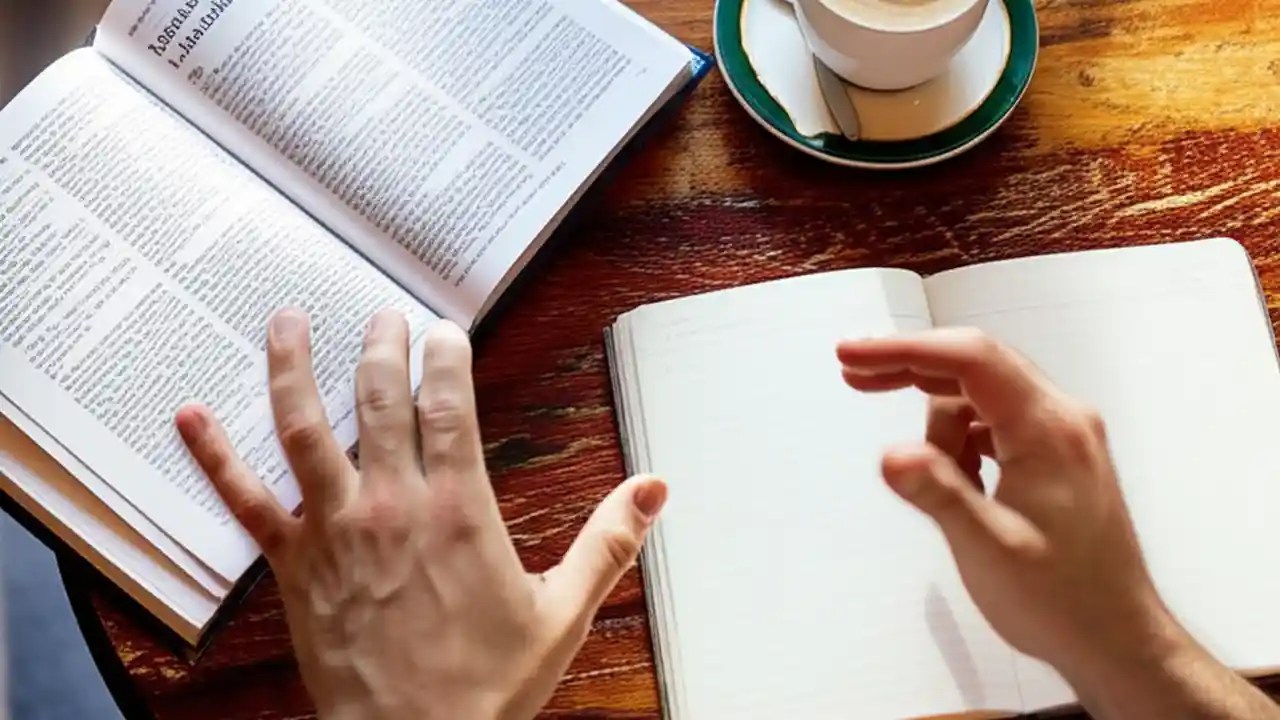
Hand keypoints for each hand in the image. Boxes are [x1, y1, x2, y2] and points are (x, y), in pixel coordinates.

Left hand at [176, 309, 667, 719]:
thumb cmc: (485, 687)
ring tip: (286, 322)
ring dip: (294, 368)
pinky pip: (245, 502)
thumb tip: (653, 490)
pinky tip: (191, 418)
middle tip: (381, 315)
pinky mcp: (293, 565)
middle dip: (379, 345)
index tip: (443, 330)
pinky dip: (215, 457)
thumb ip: (608, 542)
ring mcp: (335, 530)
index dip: (444, 356)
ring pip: (304, 429)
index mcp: (458, 508)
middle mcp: (391, 505)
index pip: (449, 405)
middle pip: (378, 398)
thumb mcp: (563, 612)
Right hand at [839, 328, 1279, 718]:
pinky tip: (960, 486)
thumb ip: (939, 495)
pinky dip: (962, 444)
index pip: (970, 360)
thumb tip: (892, 454)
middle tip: (853, 379)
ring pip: (978, 399)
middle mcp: (1061, 417)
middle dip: (911, 371)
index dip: (904, 350)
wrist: (1117, 639)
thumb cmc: (1061, 601)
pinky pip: (993, 425)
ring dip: (942, 430)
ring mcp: (1061, 434)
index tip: (851, 354)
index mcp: (1049, 429)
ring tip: (944, 493)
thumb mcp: (989, 551)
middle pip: (972, 367)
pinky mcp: (1054, 454)